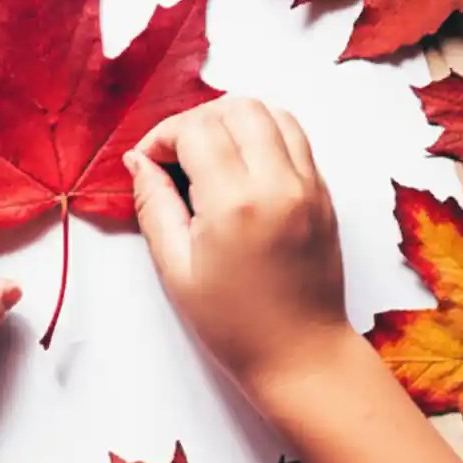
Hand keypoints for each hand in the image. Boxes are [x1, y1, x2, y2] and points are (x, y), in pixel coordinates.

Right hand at [124, 98, 349, 394]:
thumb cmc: (231, 323)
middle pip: (236, 107)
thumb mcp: (175, 268)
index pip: (196, 129)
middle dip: (196, 121)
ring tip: (208, 156)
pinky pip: (295, 137)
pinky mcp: (324, 194)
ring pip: (271, 112)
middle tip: (175, 157)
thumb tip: (137, 161)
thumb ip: (153, 205)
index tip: (147, 164)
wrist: (300, 355)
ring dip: (232, 121)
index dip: (162, 137)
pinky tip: (240, 167)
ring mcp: (309, 186)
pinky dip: (262, 135)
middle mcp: (279, 184)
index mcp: (236, 204)